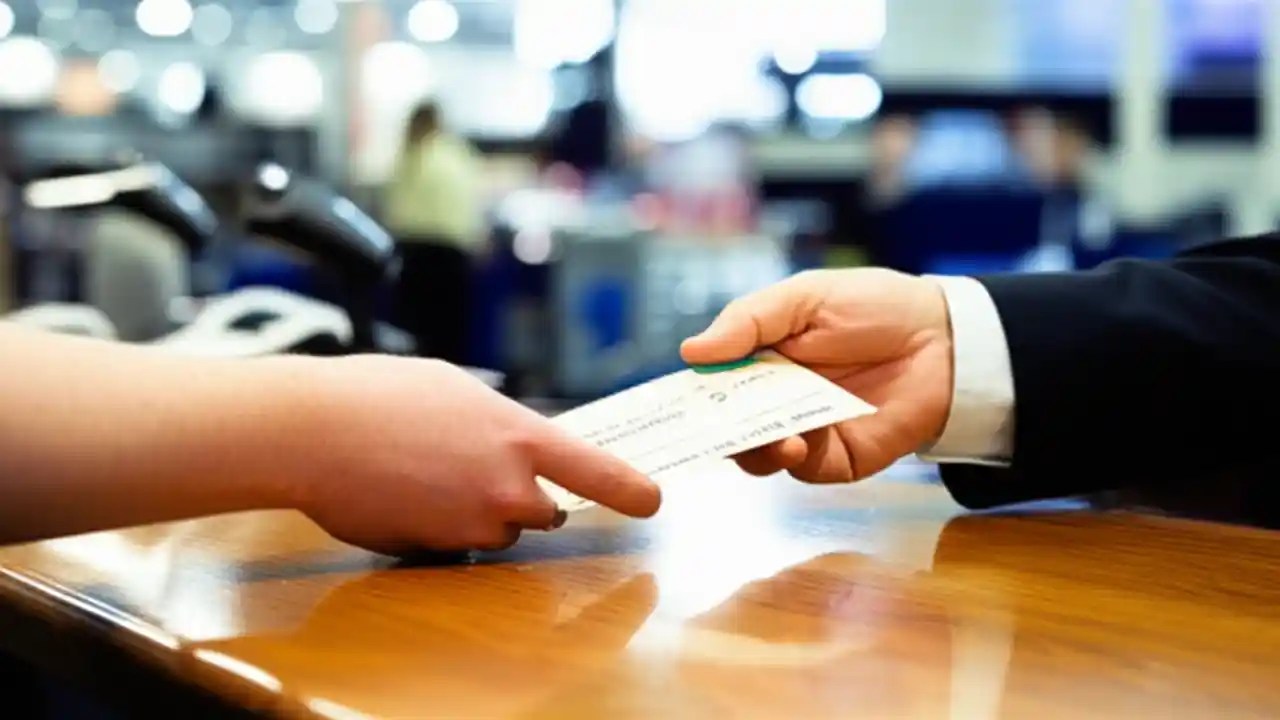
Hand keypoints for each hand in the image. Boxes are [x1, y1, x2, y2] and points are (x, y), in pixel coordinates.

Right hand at [284, 356, 660, 554]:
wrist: (313, 431)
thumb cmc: (380, 395)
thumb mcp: (457, 389)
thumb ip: (500, 422)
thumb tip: (512, 444)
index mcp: (520, 438)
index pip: (596, 472)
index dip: (630, 490)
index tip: (652, 501)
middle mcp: (507, 489)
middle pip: (541, 511)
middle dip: (520, 496)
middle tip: (470, 463)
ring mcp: (471, 525)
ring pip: (495, 531)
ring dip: (476, 512)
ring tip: (424, 472)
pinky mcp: (435, 551)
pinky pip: (454, 544)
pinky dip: (439, 526)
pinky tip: (404, 491)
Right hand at [680, 268, 952, 482]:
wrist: (947, 338)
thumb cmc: (874, 306)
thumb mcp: (803, 298)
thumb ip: (748, 323)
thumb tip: (691, 352)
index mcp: (759, 360)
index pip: (711, 386)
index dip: (688, 398)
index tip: (665, 408)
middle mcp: (776, 401)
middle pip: (727, 428)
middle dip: (715, 433)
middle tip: (710, 430)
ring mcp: (807, 431)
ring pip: (760, 456)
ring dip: (756, 451)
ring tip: (773, 438)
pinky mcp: (840, 459)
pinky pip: (808, 469)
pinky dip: (800, 458)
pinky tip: (804, 441)